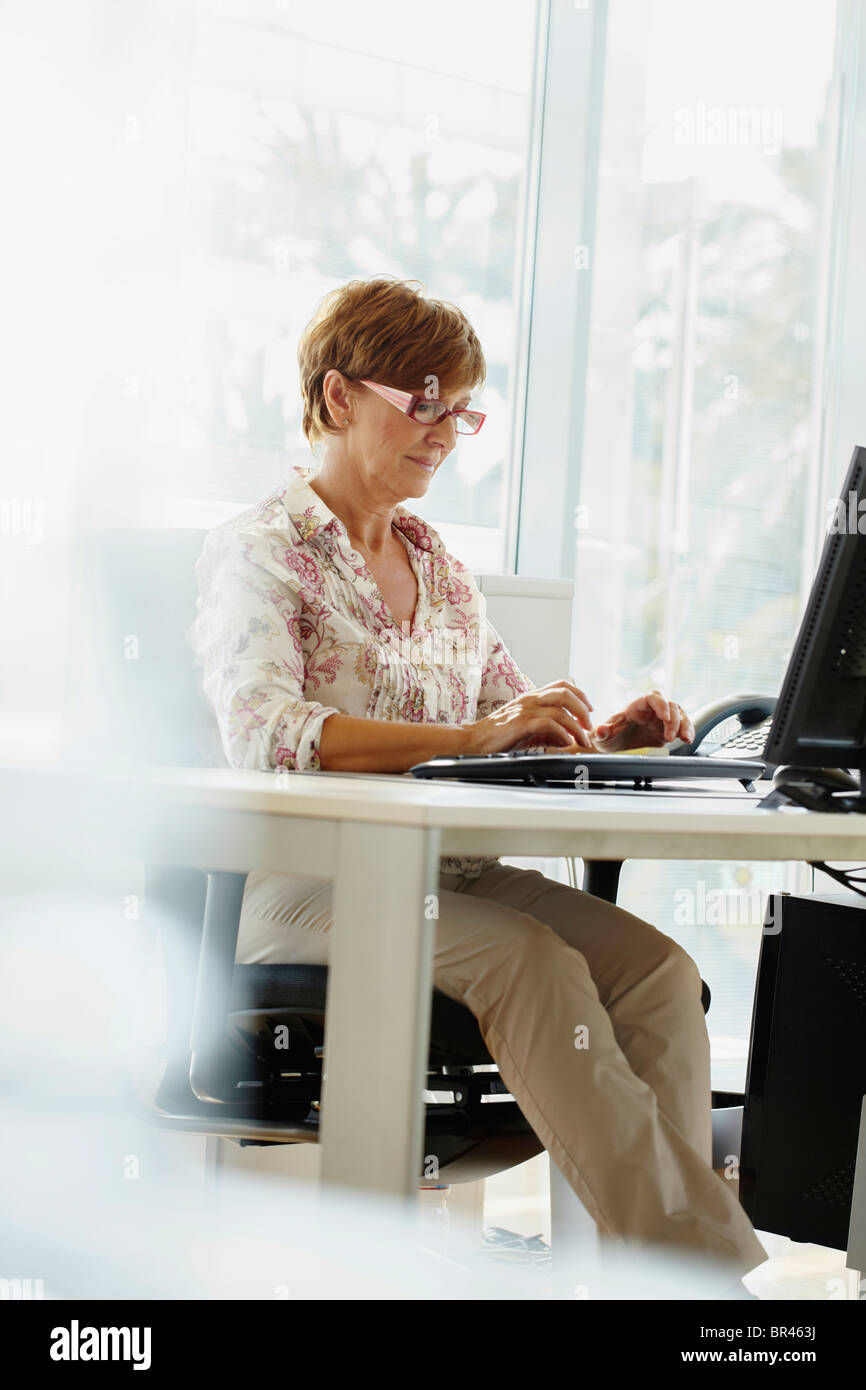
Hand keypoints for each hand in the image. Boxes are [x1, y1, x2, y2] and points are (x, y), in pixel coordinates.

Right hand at [463, 679, 595, 755]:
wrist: (474, 741)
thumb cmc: (498, 735)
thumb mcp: (526, 729)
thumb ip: (547, 731)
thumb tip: (566, 737)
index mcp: (531, 697)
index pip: (561, 686)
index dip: (580, 695)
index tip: (589, 709)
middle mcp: (530, 700)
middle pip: (565, 693)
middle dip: (583, 709)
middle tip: (589, 726)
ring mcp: (525, 710)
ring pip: (560, 710)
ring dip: (577, 727)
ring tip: (583, 741)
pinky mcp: (520, 723)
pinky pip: (548, 723)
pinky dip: (562, 733)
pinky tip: (567, 743)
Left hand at [592, 690, 694, 751]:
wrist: (613, 751)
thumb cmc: (608, 739)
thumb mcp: (601, 737)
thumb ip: (601, 732)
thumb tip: (601, 729)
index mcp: (635, 706)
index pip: (651, 697)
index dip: (660, 705)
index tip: (664, 717)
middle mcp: (650, 711)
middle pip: (669, 705)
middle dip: (673, 720)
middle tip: (669, 736)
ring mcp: (660, 721)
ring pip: (679, 714)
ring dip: (684, 725)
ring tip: (684, 738)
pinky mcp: (666, 732)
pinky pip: (682, 727)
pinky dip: (688, 731)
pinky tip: (688, 739)